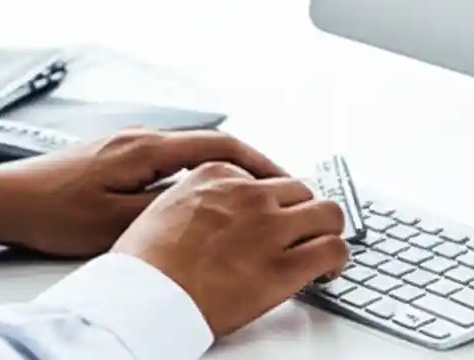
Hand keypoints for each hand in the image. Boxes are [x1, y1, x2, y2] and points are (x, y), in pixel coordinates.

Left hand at [0, 129, 284, 257]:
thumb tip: (210, 205)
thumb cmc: (52, 211)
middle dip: (247, 165)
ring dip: (220, 169)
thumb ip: (169, 210)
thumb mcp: (117, 222)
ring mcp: (127, 143)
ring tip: (242, 196)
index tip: (283, 180)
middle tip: (274, 189)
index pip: (221, 144)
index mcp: (147, 148)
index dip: (259, 162)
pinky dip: (194, 173)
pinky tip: (195, 196)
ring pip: (190, 151)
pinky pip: (168, 158)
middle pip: (210, 143)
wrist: (6, 200)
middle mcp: (140, 137)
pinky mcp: (114, 154)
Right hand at [113, 161, 349, 336]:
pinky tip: (326, 273)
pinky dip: (336, 260)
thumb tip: (214, 213)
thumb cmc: (142, 263)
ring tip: (319, 250)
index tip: (273, 216)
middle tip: (299, 234)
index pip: (266, 177)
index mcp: (218, 176)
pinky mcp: (282, 268)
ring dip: (326, 231)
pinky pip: (332, 250)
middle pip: (301, 190)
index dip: (274, 202)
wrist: (137, 297)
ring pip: (328, 213)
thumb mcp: (164, 208)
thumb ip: (199, 200)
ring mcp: (269, 229)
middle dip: (302, 213)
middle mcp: (248, 195)